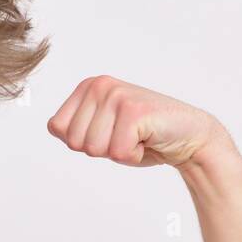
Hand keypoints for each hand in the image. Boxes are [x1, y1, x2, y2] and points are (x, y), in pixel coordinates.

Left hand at [46, 75, 223, 168]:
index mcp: (87, 87)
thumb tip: (54, 128)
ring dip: (118, 153)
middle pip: (75, 142)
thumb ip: (75, 129)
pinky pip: (117, 153)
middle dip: (101, 149)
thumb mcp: (101, 131)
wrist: (187, 136)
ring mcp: (116, 95)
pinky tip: (147, 140)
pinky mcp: (133, 110)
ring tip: (137, 137)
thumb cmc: (143, 137)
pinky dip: (134, 156)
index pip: (58, 129)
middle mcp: (99, 85)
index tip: (109, 134)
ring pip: (94, 148)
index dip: (84, 143)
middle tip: (126, 137)